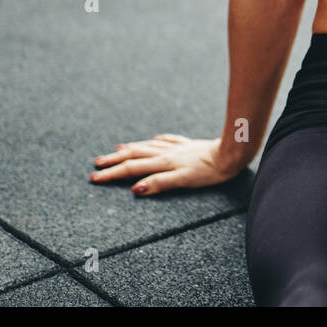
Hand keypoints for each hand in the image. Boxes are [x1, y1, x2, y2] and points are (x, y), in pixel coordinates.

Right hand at [89, 134, 243, 195]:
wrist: (232, 153)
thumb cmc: (211, 171)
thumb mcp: (185, 180)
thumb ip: (160, 183)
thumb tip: (135, 188)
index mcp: (164, 163)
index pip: (132, 169)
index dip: (112, 174)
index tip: (94, 178)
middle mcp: (167, 153)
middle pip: (135, 155)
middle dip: (115, 160)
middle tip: (97, 163)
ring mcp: (178, 147)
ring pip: (149, 146)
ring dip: (131, 148)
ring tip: (118, 148)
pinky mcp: (190, 145)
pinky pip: (168, 140)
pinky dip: (158, 140)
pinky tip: (156, 138)